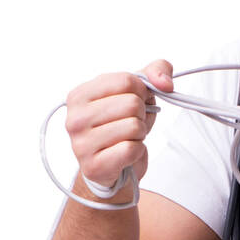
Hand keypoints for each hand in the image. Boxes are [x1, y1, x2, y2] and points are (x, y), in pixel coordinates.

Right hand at [64, 60, 172, 199]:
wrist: (112, 167)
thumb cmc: (121, 126)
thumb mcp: (137, 93)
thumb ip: (154, 72)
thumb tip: (165, 83)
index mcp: (79, 95)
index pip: (126, 80)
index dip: (141, 92)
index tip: (134, 102)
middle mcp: (74, 118)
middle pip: (132, 103)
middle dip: (141, 115)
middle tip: (130, 124)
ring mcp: (80, 144)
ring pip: (134, 126)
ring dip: (139, 133)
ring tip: (127, 138)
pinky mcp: (93, 166)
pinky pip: (131, 149)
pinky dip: (137, 150)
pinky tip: (126, 153)